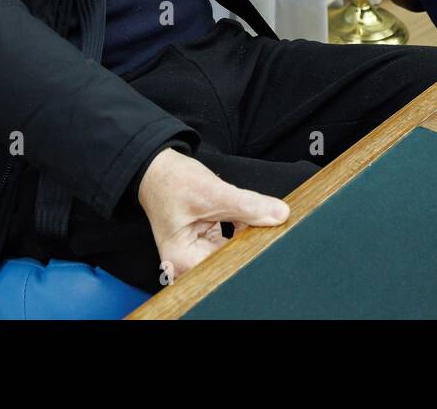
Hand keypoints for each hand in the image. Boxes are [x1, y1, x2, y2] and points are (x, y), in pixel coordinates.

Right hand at [138, 148, 288, 282]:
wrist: (156, 169)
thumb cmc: (171, 182)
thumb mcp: (213, 192)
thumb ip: (248, 205)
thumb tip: (280, 215)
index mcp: (183, 260)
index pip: (226, 267)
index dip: (250, 253)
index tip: (270, 237)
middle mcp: (187, 264)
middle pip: (230, 263)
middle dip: (251, 245)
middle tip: (270, 228)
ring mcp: (196, 255)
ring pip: (233, 253)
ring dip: (248, 237)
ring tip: (260, 221)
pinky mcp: (204, 243)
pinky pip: (230, 242)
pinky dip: (241, 230)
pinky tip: (249, 218)